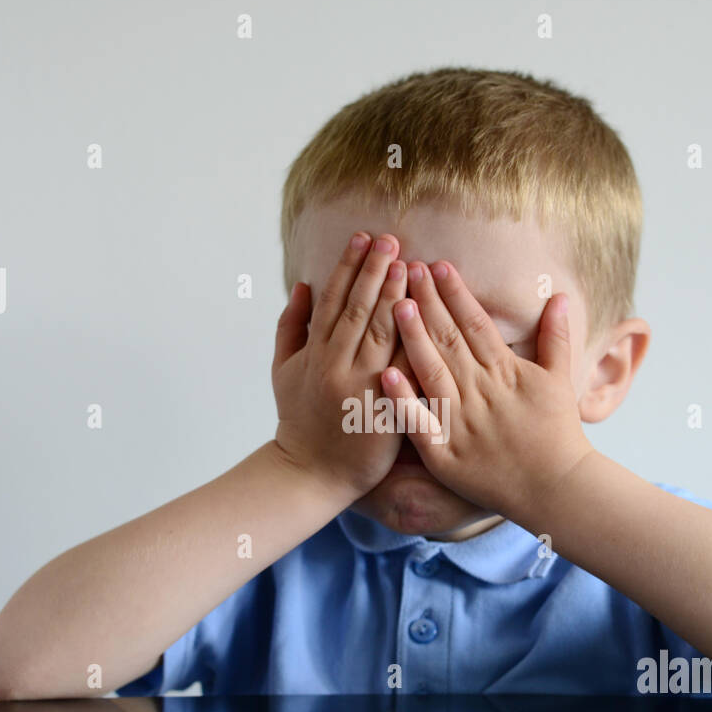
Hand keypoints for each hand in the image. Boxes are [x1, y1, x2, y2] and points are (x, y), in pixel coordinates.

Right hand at [272, 231, 409, 497]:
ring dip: (395, 298)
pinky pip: (402, 373)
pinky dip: (412, 345)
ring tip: (410, 266)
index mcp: (314, 354)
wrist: (312, 473)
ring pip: (380, 335)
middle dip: (376, 272)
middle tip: (393, 239)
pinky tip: (427, 321)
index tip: (364, 237)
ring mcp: (361, 389)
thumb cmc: (300, 419)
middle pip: (358, 310)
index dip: (348, 266)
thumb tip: (303, 284)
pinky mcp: (385, 411)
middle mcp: (336, 367)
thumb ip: (292, 326)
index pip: (332, 300)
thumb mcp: (284, 370)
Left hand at [379, 259, 593, 518]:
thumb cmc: (558, 434)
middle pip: (450, 340)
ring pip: (432, 373)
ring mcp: (463, 423)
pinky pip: (421, 424)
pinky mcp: (447, 454)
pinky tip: (386, 376)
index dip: (456, 293)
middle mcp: (482, 393)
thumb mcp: (560, 381)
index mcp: (506, 372)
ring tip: (395, 305)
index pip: (476, 324)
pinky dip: (405, 401)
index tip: (438, 265)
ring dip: (413, 339)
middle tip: (407, 269)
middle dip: (428, 303)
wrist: (555, 489)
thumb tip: (561, 296)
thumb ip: (557, 337)